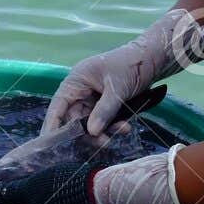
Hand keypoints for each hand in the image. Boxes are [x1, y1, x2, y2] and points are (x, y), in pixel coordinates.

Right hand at [44, 10, 203, 135]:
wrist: (152, 59)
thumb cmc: (131, 66)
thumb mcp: (117, 89)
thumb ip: (104, 111)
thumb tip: (92, 132)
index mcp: (76, 81)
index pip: (58, 106)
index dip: (53, 124)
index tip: (50, 143)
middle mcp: (81, 91)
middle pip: (74, 119)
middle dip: (87, 133)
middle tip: (103, 142)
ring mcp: (93, 99)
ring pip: (90, 123)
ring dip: (104, 131)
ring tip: (122, 131)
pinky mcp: (105, 105)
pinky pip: (103, 121)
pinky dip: (112, 126)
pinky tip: (125, 127)